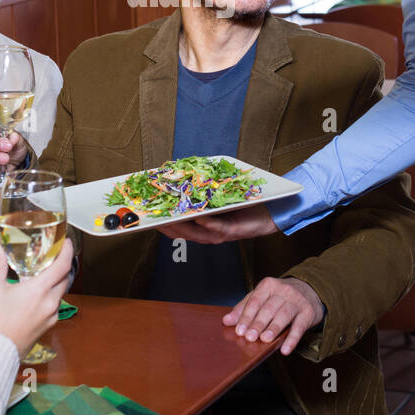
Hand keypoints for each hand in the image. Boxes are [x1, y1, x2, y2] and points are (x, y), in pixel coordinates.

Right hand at [0, 238, 73, 355]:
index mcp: (39, 290)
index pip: (63, 265)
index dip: (67, 251)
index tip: (66, 242)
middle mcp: (50, 302)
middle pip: (65, 278)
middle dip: (62, 265)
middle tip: (54, 256)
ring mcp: (50, 316)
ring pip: (61, 292)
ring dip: (57, 281)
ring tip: (45, 274)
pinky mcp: (47, 327)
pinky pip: (55, 306)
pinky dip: (51, 296)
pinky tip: (38, 295)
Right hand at [158, 204, 278, 243]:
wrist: (268, 214)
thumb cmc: (242, 205)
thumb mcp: (216, 199)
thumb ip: (200, 195)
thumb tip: (181, 180)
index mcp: (201, 227)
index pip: (176, 227)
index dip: (161, 222)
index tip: (146, 215)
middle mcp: (207, 233)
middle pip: (181, 232)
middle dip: (166, 225)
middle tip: (152, 218)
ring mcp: (218, 234)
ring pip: (195, 233)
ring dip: (183, 225)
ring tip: (170, 218)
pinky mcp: (231, 231)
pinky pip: (216, 228)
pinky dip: (207, 223)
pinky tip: (199, 217)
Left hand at [223, 277, 324, 355]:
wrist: (310, 289)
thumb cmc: (280, 296)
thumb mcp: (262, 296)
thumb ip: (244, 308)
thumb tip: (226, 321)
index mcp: (268, 285)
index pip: (255, 301)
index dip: (246, 316)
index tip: (239, 330)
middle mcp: (284, 290)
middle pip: (268, 308)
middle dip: (258, 323)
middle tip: (249, 337)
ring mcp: (297, 301)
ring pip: (284, 315)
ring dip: (273, 328)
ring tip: (265, 339)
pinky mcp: (308, 312)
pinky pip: (300, 327)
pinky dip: (292, 339)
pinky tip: (285, 350)